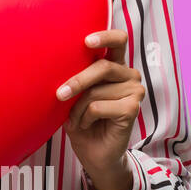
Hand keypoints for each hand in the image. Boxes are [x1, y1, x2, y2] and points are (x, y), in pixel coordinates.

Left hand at [57, 29, 144, 176]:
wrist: (94, 153)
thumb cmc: (81, 120)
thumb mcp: (74, 94)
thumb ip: (75, 76)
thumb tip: (55, 62)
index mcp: (115, 65)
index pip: (118, 40)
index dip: (105, 37)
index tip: (86, 41)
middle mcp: (128, 75)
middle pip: (102, 67)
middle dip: (77, 81)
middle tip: (59, 95)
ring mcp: (135, 91)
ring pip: (95, 91)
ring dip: (78, 108)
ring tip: (77, 119)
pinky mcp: (133, 108)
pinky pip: (97, 106)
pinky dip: (85, 117)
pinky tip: (88, 124)